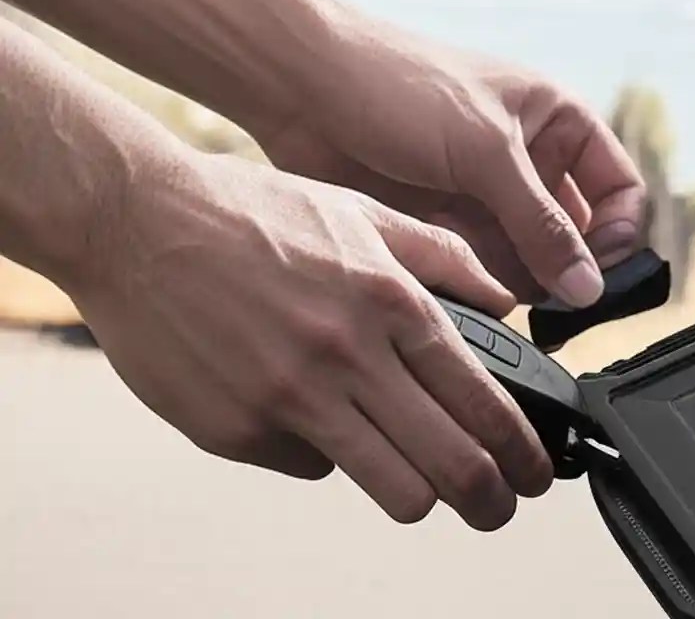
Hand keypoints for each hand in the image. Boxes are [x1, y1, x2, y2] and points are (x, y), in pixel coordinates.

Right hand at [71, 152, 553, 527]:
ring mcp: (291, 399)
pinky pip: (309, 466)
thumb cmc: (249, 212)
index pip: (484, 401)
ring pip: (393, 488)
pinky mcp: (237, 430)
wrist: (134, 220)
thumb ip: (446, 258)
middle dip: (492, 500)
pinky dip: (323, 452)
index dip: (523, 452)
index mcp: (390, 302)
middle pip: (452, 464)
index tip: (534, 473)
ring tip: (419, 484)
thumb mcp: (363, 213)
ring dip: (419, 496)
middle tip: (498, 508)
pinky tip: (308, 415)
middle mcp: (348, 356)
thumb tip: (506, 304)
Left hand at [259, 18, 646, 304]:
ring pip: (532, 263)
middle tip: (560, 313)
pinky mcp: (448, 229)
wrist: (303, 87)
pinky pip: (484, 274)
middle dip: (572, 274)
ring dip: (527, 289)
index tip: (599, 274)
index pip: (619, 191)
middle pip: (579, 237)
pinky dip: (484, 293)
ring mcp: (488, 200)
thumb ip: (541, 224)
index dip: (620, 233)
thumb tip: (588, 288)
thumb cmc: (399, 88)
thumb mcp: (486, 152)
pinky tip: (470, 301)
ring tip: (509, 308)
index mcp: (558, 123)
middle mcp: (530, 164)